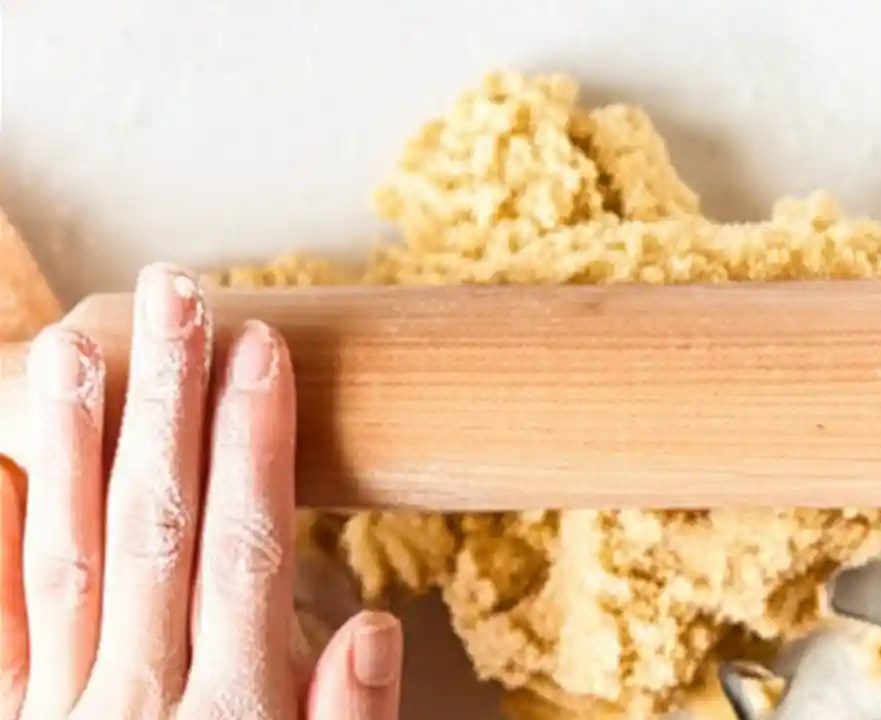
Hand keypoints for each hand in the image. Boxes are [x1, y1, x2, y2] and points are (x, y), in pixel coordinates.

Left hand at [0, 264, 403, 718]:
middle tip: (179, 298)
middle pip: (157, 527)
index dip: (255, 442)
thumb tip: (373, 626)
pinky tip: (0, 463)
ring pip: (67, 559)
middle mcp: (139, 702)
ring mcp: (63, 717)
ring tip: (90, 349)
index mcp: (231, 718)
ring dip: (84, 447)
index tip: (259, 350)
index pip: (244, 548)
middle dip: (173, 405)